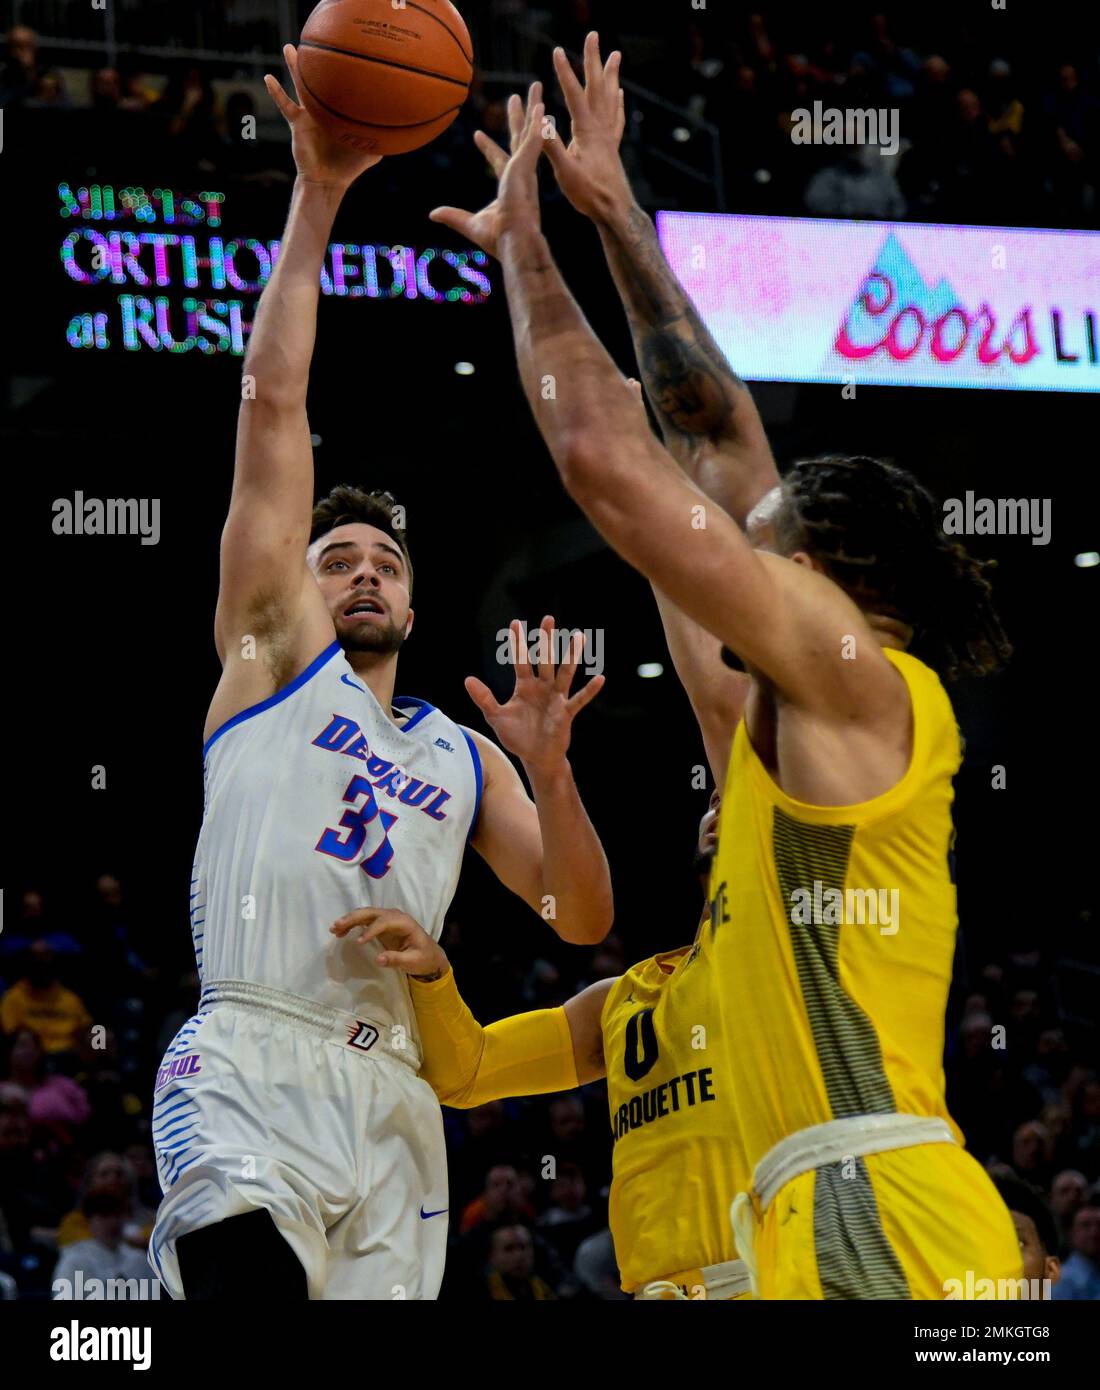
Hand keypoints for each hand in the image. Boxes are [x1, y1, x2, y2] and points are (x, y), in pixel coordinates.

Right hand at [264, 45, 381, 188]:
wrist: (328, 180)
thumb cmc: (348, 168)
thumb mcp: (369, 152)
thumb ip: (381, 141)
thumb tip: (400, 133)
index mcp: (340, 112)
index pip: (343, 88)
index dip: (344, 74)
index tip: (348, 54)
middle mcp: (325, 109)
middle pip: (321, 80)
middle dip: (319, 62)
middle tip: (317, 41)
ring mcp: (310, 114)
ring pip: (301, 86)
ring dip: (294, 67)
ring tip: (290, 48)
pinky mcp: (297, 123)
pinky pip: (285, 105)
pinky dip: (276, 92)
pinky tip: (268, 78)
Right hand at [330, 907, 448, 979]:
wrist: (429, 955)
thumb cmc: (423, 958)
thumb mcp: (413, 961)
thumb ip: (396, 959)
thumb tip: (378, 959)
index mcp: (405, 923)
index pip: (385, 921)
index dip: (371, 930)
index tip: (359, 942)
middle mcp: (395, 916)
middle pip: (372, 913)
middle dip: (354, 918)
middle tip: (337, 926)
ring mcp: (387, 919)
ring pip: (366, 914)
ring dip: (350, 919)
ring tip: (334, 929)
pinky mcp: (381, 925)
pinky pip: (365, 921)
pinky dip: (352, 924)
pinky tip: (341, 932)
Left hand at [430, 83, 546, 258]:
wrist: (515, 242)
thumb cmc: (499, 240)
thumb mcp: (470, 224)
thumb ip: (453, 217)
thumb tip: (433, 214)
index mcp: (509, 186)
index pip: (497, 160)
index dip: (487, 148)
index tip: (477, 134)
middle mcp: (520, 174)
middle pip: (518, 139)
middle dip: (518, 118)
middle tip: (517, 97)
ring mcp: (525, 169)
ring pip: (530, 131)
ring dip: (532, 108)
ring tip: (535, 86)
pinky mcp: (527, 166)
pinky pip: (535, 138)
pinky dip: (538, 122)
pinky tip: (541, 105)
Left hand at [465, 617, 603, 776]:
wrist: (536, 757)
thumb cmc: (518, 736)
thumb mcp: (496, 717)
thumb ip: (484, 699)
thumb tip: (468, 680)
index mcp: (525, 686)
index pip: (520, 661)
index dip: (517, 644)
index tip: (515, 623)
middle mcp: (542, 687)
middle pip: (545, 660)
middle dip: (546, 640)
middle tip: (548, 619)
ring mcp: (556, 698)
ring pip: (565, 673)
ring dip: (571, 655)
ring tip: (579, 636)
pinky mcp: (566, 713)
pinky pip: (579, 699)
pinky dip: (589, 690)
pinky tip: (600, 678)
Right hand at [543, 32, 629, 222]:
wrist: (615, 212)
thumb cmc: (589, 196)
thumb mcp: (565, 174)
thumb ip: (552, 147)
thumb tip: (540, 124)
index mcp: (586, 132)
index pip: (574, 95)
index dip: (564, 72)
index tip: (556, 50)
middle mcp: (600, 129)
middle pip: (597, 87)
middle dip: (592, 60)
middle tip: (593, 36)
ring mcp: (608, 136)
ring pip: (610, 97)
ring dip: (610, 75)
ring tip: (614, 55)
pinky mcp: (612, 147)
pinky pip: (616, 118)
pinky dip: (617, 102)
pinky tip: (619, 94)